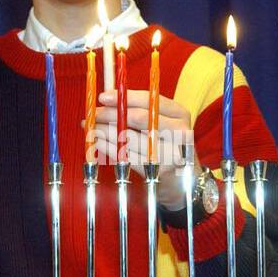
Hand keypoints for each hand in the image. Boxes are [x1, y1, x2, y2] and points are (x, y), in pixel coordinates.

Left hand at [92, 90, 198, 208]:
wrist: (185, 180)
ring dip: (105, 131)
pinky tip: (99, 142)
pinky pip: (126, 156)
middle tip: (94, 113)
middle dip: (111, 114)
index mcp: (180, 114)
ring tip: (92, 127)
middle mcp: (179, 132)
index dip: (124, 97)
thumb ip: (142, 109)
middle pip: (138, 117)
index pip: (149, 100)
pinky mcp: (156, 170)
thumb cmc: (169, 145)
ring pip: (129, 137)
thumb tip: (109, 98)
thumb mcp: (166, 123)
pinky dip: (109, 148)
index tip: (103, 97)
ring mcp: (169, 152)